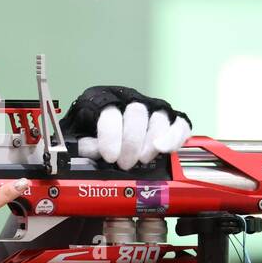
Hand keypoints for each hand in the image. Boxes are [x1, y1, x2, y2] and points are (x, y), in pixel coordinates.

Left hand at [57, 85, 191, 169]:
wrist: (108, 131)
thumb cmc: (93, 131)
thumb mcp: (82, 136)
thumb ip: (86, 143)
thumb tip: (89, 149)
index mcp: (104, 99)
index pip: (109, 111)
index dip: (110, 135)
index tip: (110, 156)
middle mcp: (130, 99)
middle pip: (136, 112)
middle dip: (131, 141)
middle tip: (125, 163)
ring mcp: (151, 107)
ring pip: (159, 116)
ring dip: (152, 141)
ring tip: (143, 159)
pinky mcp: (169, 118)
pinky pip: (179, 123)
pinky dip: (175, 137)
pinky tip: (165, 150)